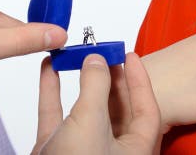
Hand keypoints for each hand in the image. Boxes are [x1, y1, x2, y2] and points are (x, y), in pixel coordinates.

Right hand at [32, 53, 159, 154]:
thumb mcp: (91, 122)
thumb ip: (95, 86)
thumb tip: (97, 60)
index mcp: (136, 150)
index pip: (147, 108)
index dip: (139, 79)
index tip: (128, 54)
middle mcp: (113, 152)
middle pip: (117, 107)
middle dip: (108, 77)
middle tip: (101, 51)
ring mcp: (84, 152)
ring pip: (85, 110)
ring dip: (78, 82)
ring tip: (76, 55)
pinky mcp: (56, 152)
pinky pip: (57, 116)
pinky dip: (52, 93)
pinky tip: (48, 70)